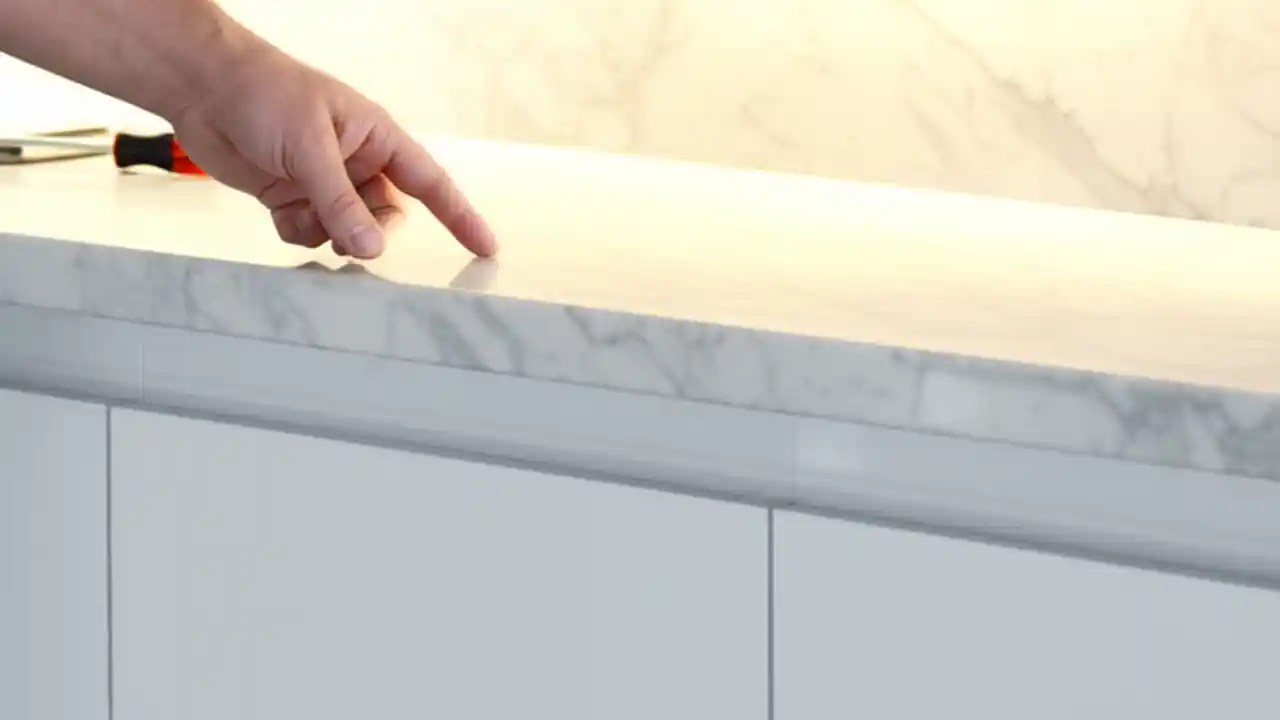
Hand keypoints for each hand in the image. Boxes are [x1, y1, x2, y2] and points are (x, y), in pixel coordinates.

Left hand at [169, 48, 495, 259]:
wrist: (201, 85)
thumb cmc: (263, 91)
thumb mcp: (310, 148)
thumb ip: (341, 202)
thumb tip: (372, 247)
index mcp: (376, 137)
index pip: (431, 183)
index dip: (460, 216)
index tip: (485, 247)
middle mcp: (356, 161)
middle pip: (385, 216)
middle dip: (369, 230)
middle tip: (349, 234)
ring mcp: (323, 181)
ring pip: (347, 231)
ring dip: (329, 234)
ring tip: (303, 212)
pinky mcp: (291, 195)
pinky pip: (311, 234)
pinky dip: (299, 232)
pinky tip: (280, 210)